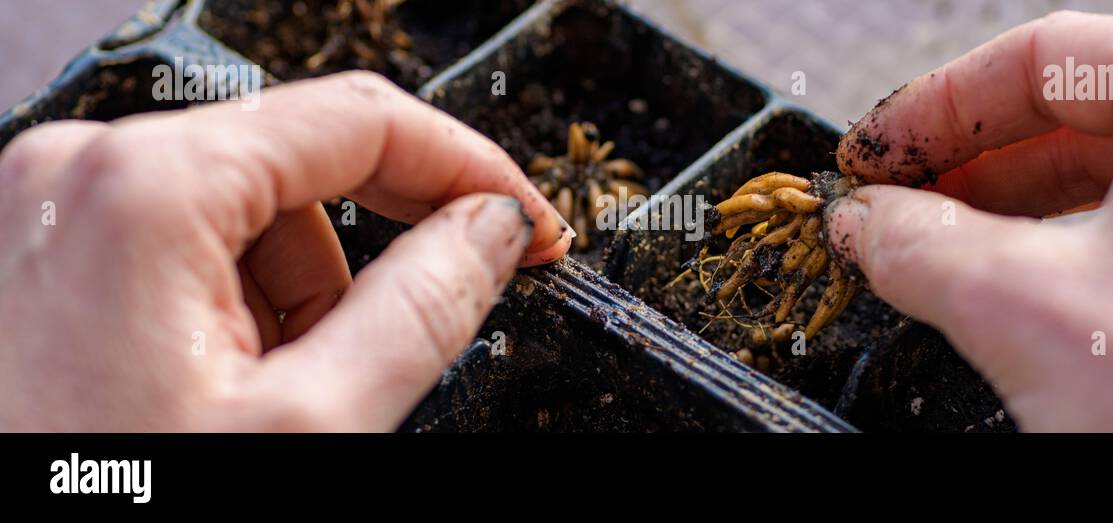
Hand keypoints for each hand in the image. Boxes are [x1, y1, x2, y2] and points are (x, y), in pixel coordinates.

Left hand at [0, 71, 570, 430]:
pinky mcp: (48, 263)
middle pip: (302, 170)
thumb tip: (491, 230)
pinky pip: (188, 252)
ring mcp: (56, 218)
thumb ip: (423, 307)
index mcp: (144, 191)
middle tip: (429, 321)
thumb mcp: (308, 426)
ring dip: (299, 299)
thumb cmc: (115, 511)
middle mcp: (82, 180)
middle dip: (376, 252)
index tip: (530, 225)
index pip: (359, 122)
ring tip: (277, 399)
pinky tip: (224, 393)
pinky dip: (237, 314)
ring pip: (248, 219)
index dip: (470, 172)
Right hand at [828, 11, 1112, 430]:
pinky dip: (1051, 250)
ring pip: (1099, 177)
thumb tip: (864, 221)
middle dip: (961, 161)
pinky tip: (996, 285)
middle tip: (887, 202)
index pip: (1043, 58)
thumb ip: (917, 244)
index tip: (875, 153)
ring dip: (999, 208)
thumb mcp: (1022, 307)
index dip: (935, 105)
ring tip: (926, 246)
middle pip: (1070, 116)